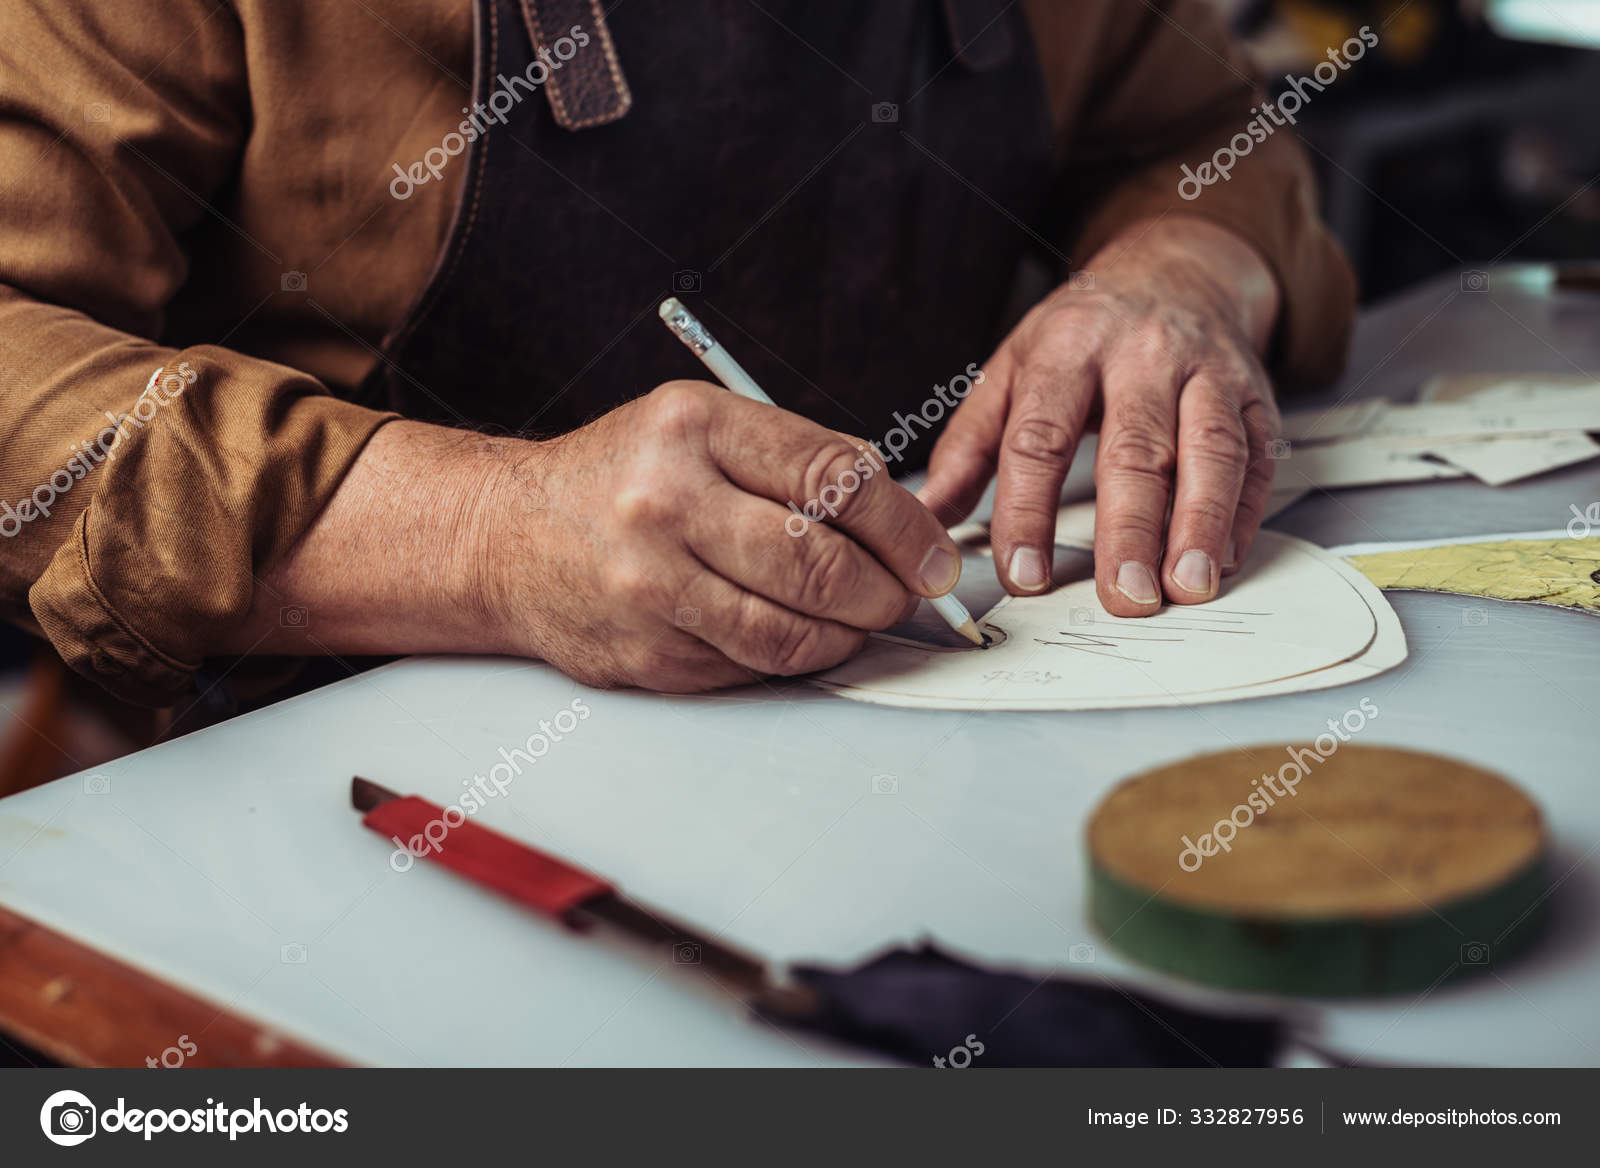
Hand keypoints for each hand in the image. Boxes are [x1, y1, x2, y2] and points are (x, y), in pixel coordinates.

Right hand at [485, 381, 961, 690]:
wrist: (506, 537)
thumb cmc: (618, 477)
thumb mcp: (697, 426)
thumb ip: (793, 458)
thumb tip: (897, 517)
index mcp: (691, 429)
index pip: (832, 478)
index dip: (905, 526)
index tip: (935, 554)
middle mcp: (665, 504)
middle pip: (819, 563)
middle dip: (887, 589)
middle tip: (905, 593)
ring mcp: (651, 587)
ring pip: (792, 632)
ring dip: (848, 632)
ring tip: (858, 616)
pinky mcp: (645, 654)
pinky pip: (751, 668)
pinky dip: (794, 658)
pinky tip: (799, 634)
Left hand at [920, 217, 1282, 614]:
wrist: (1170, 269)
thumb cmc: (1083, 333)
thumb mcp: (1009, 370)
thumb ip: (969, 447)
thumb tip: (927, 514)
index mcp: (1067, 351)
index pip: (1041, 439)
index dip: (1029, 511)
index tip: (1024, 574)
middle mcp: (1142, 355)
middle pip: (1135, 448)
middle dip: (1130, 529)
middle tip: (1123, 595)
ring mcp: (1207, 371)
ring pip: (1210, 449)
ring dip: (1201, 524)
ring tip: (1186, 586)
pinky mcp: (1256, 394)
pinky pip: (1257, 455)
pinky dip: (1246, 511)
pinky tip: (1226, 558)